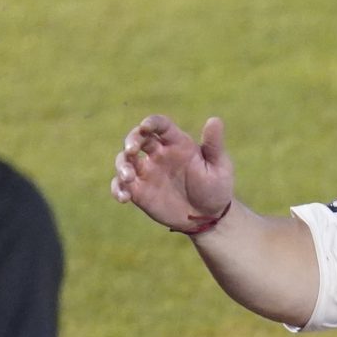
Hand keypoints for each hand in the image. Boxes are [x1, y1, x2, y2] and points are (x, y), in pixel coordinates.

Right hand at [111, 113, 235, 232]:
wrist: (208, 216)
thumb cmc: (216, 188)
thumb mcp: (219, 167)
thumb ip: (214, 145)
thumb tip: (215, 120)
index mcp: (177, 143)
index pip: (160, 126)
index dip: (151, 123)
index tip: (146, 126)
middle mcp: (158, 154)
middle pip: (137, 138)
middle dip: (131, 141)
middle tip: (131, 151)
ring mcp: (146, 172)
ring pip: (124, 160)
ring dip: (121, 165)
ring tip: (128, 178)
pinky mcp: (139, 191)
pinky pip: (121, 185)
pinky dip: (117, 189)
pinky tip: (123, 198)